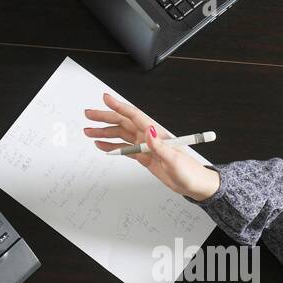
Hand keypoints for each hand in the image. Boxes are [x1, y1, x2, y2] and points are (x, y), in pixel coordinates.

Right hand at [83, 91, 219, 201]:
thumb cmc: (189, 170)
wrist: (193, 184)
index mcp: (156, 133)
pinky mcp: (143, 157)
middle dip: (104, 117)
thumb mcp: (174, 159)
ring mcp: (144, 146)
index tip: (106, 98)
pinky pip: (123, 149)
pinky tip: (101, 144)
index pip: (134, 115)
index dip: (119, 106)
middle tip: (89, 114)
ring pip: (120, 135)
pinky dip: (111, 146)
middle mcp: (148, 137)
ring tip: (89, 131)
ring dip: (104, 132)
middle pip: (122, 123)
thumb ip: (160, 146)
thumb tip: (148, 131)